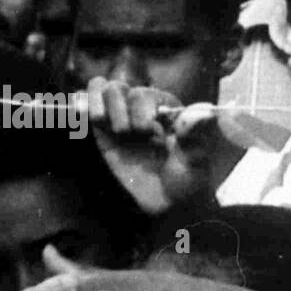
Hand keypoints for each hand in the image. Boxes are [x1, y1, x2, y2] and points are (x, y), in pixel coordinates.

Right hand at [83, 77, 219, 214]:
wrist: (169, 201)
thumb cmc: (188, 178)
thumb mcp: (196, 159)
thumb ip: (196, 136)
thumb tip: (206, 113)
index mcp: (166, 106)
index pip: (145, 94)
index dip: (141, 110)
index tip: (147, 132)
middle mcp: (142, 106)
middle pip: (119, 88)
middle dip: (121, 111)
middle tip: (129, 134)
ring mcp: (122, 116)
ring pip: (103, 88)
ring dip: (102, 106)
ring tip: (113, 129)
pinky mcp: (103, 130)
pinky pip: (88, 105)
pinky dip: (84, 104)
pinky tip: (94, 119)